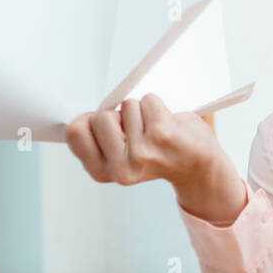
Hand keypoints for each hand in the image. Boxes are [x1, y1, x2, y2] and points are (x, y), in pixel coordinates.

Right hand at [64, 94, 222, 190]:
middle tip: (136, 131)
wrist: (197, 165)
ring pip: (126, 106)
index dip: (90, 121)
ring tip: (155, 130)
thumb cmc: (156, 154)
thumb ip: (95, 140)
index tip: (110, 128)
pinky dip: (158, 106)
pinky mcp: (162, 134)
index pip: (74, 132)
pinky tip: (167, 124)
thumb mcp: (117, 156)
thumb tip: (77, 115)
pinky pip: (148, 100)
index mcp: (103, 172)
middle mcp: (120, 167)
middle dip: (118, 114)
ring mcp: (141, 151)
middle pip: (100, 116)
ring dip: (142, 111)